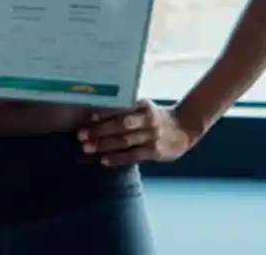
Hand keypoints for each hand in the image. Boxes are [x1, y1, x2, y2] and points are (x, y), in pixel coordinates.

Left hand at [75, 99, 196, 166]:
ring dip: (104, 145)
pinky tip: (103, 160)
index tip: (89, 116)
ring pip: (125, 141)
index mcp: (143, 106)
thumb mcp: (144, 108)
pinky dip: (117, 158)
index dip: (105, 112)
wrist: (185, 129)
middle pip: (121, 125)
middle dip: (100, 130)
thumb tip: (94, 114)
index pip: (122, 108)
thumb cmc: (156, 118)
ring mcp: (152, 136)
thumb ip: (126, 110)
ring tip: (87, 148)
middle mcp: (147, 120)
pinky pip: (133, 156)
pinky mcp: (155, 152)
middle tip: (81, 135)